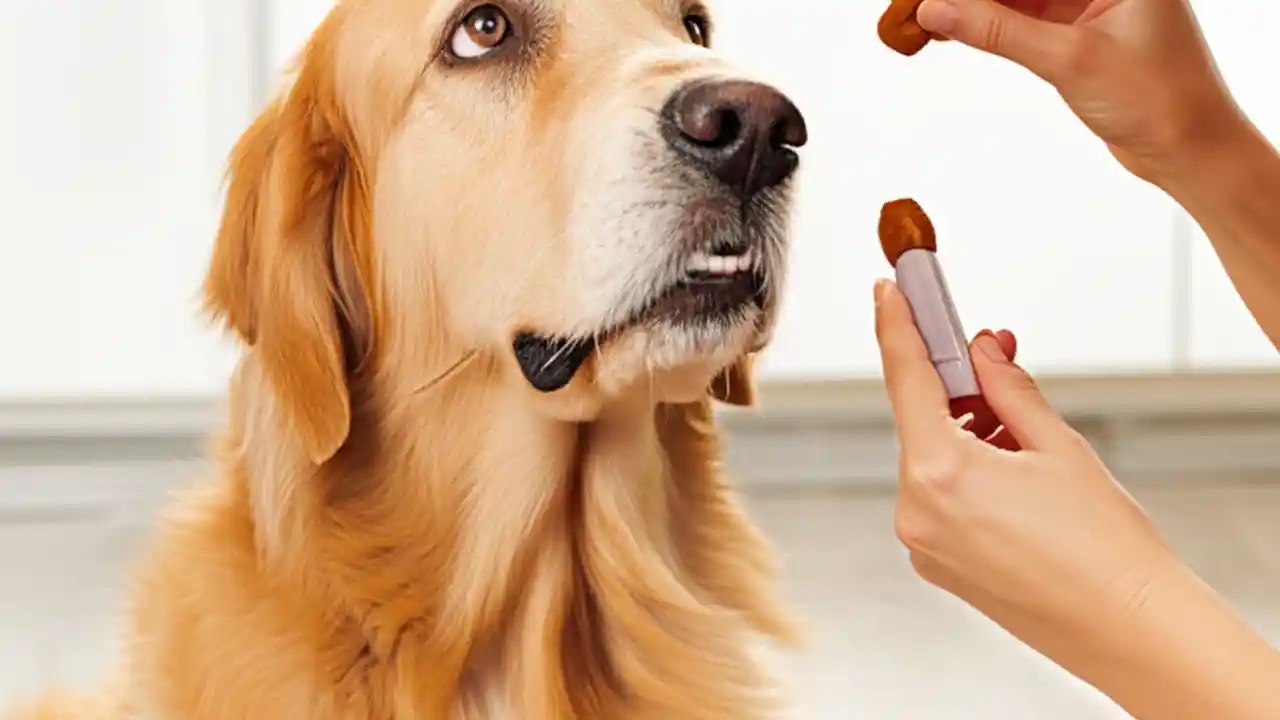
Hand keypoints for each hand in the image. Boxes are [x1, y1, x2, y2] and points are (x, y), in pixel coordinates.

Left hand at [873, 278, 1178, 671]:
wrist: (1129, 630)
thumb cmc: (1105, 547)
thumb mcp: (1058, 447)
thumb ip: (1008, 389)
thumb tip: (983, 348)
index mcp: (938, 472)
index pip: (906, 378)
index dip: (897, 326)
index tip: (888, 291)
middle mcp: (915, 509)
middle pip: (920, 421)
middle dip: (955, 387)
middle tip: (993, 357)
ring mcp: (921, 542)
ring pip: (930, 460)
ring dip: (964, 433)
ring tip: (1022, 434)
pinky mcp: (935, 563)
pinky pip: (938, 498)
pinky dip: (964, 472)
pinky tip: (1010, 473)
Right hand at [914, 0, 1248, 186]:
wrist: (1191, 148)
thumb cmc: (1165, 98)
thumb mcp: (1069, 58)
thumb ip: (998, 30)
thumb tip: (940, 10)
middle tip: (918, 8)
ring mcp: (1091, 1)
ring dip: (970, 7)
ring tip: (921, 19)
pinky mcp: (1079, 29)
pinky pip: (1021, 15)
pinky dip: (986, 23)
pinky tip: (951, 28)